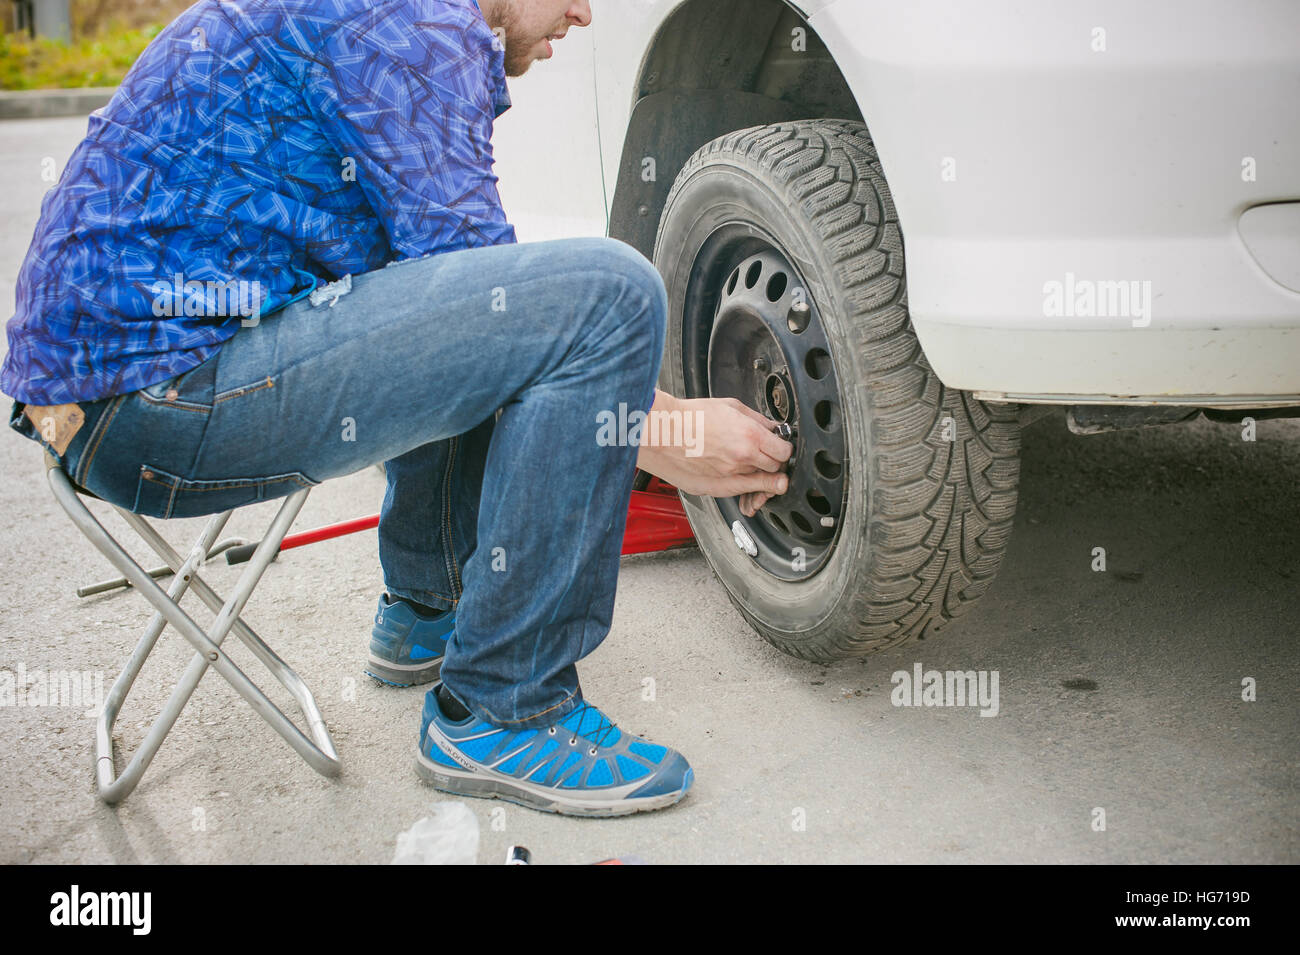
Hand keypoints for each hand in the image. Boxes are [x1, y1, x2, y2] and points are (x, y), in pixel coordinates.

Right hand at [636, 390, 792, 510]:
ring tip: (745, 458)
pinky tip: (741, 474)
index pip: (784, 452)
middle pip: (775, 469)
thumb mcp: (730, 406)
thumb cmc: (690, 417)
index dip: (783, 448)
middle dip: (773, 460)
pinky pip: (740, 489)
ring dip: (757, 471)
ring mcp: (730, 475)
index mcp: (750, 436)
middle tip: (765, 451)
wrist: (662, 432)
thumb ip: (757, 419)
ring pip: (757, 480)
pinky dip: (745, 483)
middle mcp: (743, 459)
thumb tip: (772, 427)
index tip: (779, 444)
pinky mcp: (716, 486)